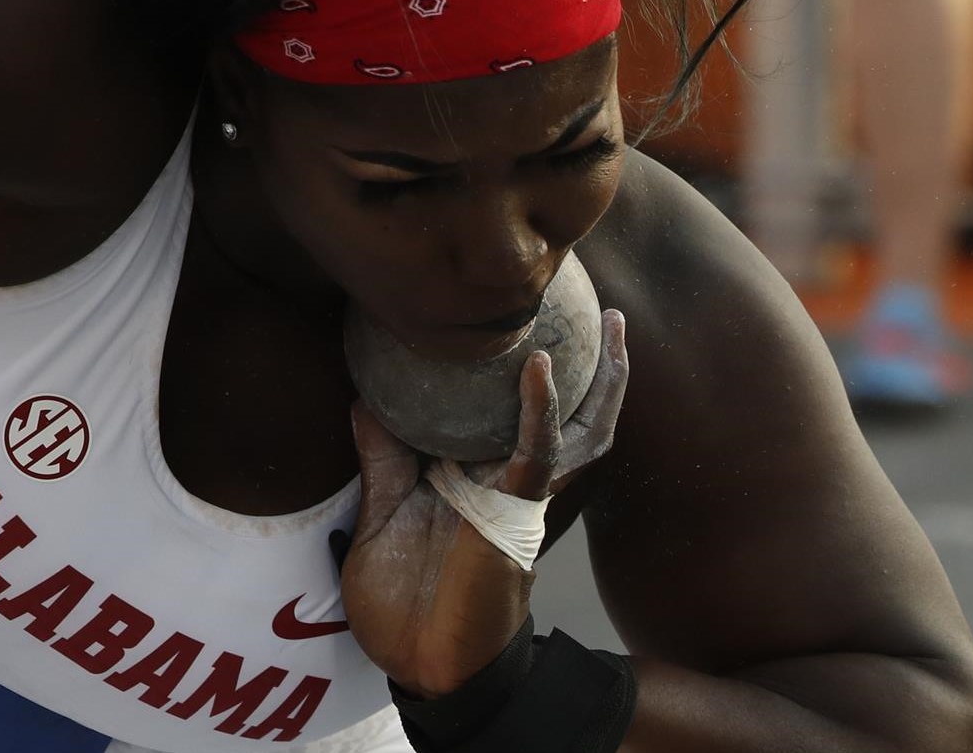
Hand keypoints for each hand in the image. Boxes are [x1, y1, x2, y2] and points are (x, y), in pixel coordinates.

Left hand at [339, 310, 628, 696]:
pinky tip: (539, 366)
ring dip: (601, 378)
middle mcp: (514, 482)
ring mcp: (520, 497)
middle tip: (605, 309)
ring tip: (610, 324)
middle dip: (601, 368)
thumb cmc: (405, 601)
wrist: (421, 663)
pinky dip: (540, 407)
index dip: (538, 375)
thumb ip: (382, 459)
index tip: (531, 319)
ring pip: (579, 428)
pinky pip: (536, 451)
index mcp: (485, 480)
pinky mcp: (514, 515)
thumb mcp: (382, 517)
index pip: (523, 418)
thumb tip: (362, 398)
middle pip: (576, 417)